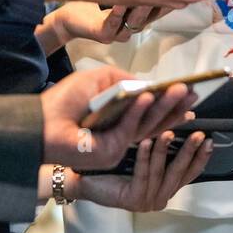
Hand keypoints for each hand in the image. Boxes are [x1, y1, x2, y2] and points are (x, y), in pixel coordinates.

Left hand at [35, 1, 167, 54]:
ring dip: (138, 8)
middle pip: (152, 15)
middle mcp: (134, 24)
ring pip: (136, 22)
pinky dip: (117, 14)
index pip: (162, 6)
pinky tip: (119, 3)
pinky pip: (114, 25)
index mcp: (141, 14)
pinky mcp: (104, 35)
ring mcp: (120, 32)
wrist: (69, 15)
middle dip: (157, 0)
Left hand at [39, 66, 196, 169]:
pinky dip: (138, 113)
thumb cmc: (66, 99)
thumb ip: (125, 79)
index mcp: (121, 117)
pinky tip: (147, 96)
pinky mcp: (110, 153)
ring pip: (147, 126)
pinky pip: (128, 131)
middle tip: (192, 91)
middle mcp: (122, 133)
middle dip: (175, 105)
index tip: (188, 89)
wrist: (40, 121)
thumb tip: (148, 84)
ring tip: (179, 90)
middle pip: (155, 120)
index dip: (170, 102)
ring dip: (164, 107)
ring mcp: (118, 145)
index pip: (152, 112)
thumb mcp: (99, 79)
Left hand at [71, 129, 213, 210]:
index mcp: (167, 186)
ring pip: (161, 172)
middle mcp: (160, 196)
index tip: (209, 140)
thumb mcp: (148, 150)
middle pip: (179, 172)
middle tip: (197, 134)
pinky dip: (144, 157)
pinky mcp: (133, 199)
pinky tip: (145, 142)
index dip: (201, 157)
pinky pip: (142, 174)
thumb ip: (167, 141)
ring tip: (168, 133)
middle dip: (189, 151)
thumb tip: (188, 116)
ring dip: (164, 150)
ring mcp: (147, 200)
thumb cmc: (117, 163)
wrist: (86, 176)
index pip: (190, 173)